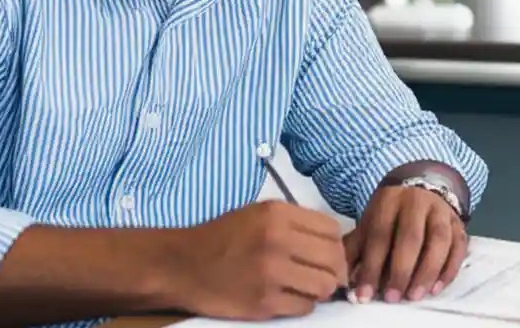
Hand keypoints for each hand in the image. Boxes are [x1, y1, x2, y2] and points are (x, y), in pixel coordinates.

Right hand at [165, 200, 348, 319]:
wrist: (183, 265)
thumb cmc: (223, 238)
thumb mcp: (259, 214)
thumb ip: (296, 222)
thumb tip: (332, 242)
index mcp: (278, 215)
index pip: (332, 230)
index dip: (336, 244)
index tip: (329, 253)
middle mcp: (278, 241)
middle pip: (334, 259)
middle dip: (336, 269)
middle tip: (326, 274)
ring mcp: (271, 274)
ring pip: (325, 286)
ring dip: (321, 289)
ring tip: (307, 286)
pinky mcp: (264, 303)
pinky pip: (305, 307)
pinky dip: (302, 304)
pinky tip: (288, 296)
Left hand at [345, 185, 466, 303]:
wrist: (421, 188)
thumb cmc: (391, 214)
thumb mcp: (370, 223)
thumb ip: (355, 248)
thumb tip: (340, 278)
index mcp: (389, 200)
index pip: (380, 235)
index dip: (372, 266)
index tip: (365, 294)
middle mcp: (417, 202)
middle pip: (411, 237)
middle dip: (401, 271)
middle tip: (392, 297)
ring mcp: (441, 211)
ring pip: (438, 241)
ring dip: (427, 272)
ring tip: (415, 296)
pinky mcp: (458, 223)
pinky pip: (458, 247)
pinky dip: (449, 270)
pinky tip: (436, 288)